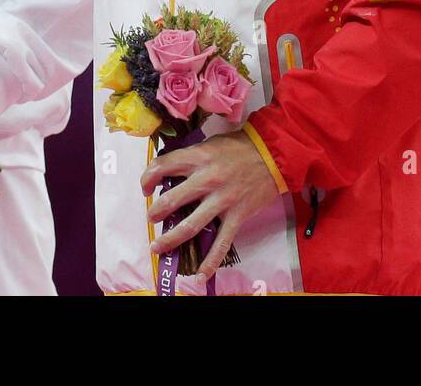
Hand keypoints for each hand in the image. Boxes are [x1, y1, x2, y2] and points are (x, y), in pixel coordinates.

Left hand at [141, 130, 281, 278]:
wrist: (274, 154)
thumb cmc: (241, 146)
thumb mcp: (211, 144)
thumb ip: (192, 157)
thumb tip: (171, 171)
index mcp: (199, 157)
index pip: (163, 166)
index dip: (148, 177)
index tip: (146, 187)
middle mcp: (207, 179)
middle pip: (171, 200)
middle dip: (155, 212)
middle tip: (150, 218)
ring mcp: (222, 200)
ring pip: (190, 225)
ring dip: (170, 238)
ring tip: (157, 247)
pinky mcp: (237, 215)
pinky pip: (221, 242)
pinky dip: (210, 261)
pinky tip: (200, 275)